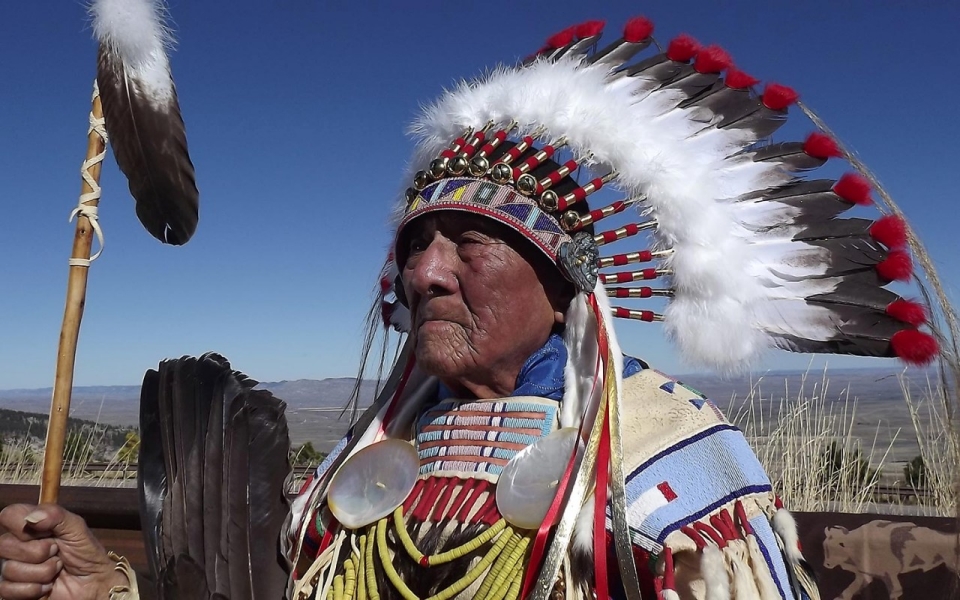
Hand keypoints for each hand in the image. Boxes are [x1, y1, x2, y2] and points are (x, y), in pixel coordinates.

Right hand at [0, 504, 126, 599]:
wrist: (92, 583)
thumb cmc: (86, 554)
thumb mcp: (77, 529)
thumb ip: (57, 515)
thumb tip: (31, 517)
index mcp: (31, 526)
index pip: (9, 516)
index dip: (23, 524)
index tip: (46, 532)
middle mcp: (18, 546)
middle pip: (5, 544)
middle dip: (38, 552)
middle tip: (56, 552)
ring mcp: (14, 568)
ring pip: (9, 569)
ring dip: (42, 572)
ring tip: (56, 569)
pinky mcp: (13, 590)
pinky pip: (8, 590)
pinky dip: (34, 589)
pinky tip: (47, 585)